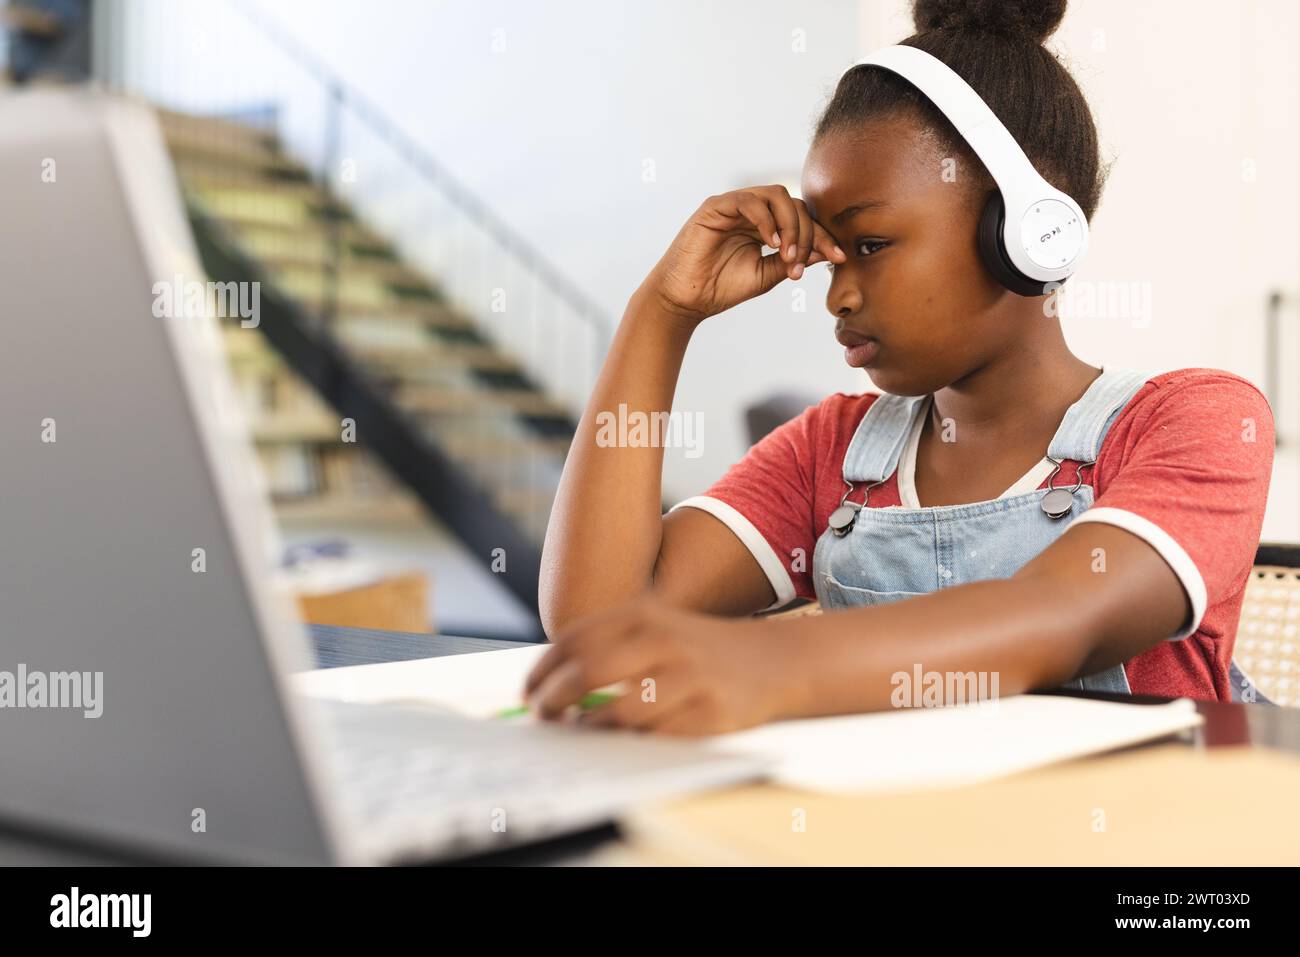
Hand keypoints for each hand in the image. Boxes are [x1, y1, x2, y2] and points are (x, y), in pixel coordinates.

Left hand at [523, 598, 806, 735]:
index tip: (528, 692)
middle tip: (544, 718)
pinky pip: (654, 738)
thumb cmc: (699, 650)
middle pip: (587, 673)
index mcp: (643, 613)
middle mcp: (663, 640)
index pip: (572, 639)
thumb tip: (548, 682)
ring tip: (581, 732)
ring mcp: (687, 677)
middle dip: (554, 700)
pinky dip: (631, 743)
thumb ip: (608, 645)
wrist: (774, 661)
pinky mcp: (709, 713)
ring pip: (618, 712)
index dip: (541, 670)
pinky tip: (625, 739)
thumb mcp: (656, 627)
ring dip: (590, 729)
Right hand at [645, 185, 845, 325]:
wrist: (687, 300)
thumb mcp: (767, 275)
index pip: (802, 220)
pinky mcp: (715, 207)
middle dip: (809, 232)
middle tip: (803, 262)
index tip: (840, 258)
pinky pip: (748, 201)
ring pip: (776, 195)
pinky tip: (771, 243)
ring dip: (790, 224)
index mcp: (764, 226)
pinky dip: (766, 220)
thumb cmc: (721, 288)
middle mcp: (751, 212)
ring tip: (787, 253)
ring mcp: (733, 206)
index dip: (824, 236)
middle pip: (794, 205)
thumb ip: (793, 259)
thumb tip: (826, 251)